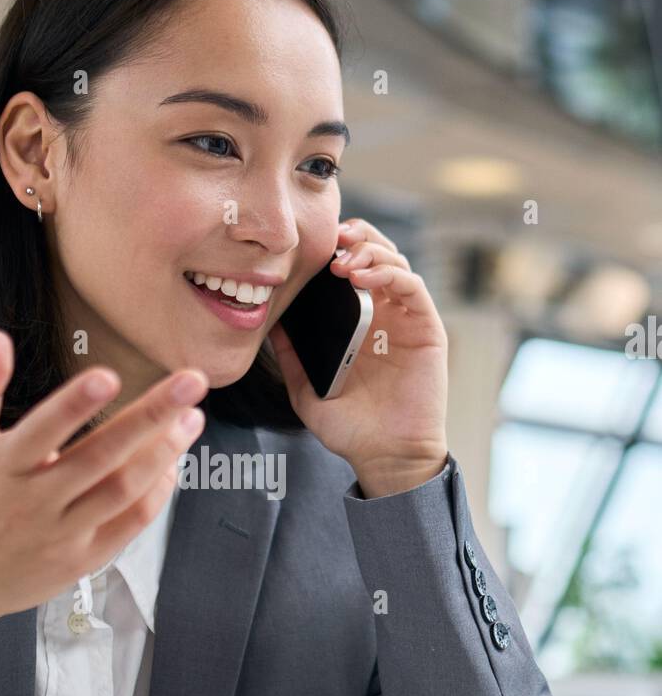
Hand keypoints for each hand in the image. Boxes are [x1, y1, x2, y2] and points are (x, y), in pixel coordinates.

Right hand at [0, 330, 207, 622]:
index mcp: (4, 466)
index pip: (42, 430)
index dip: (74, 404)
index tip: (108, 376)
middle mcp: (36, 501)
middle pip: (101, 455)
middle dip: (151, 416)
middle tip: (190, 383)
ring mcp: (63, 533)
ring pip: (123, 490)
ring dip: (163, 452)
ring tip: (191, 419)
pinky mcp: (84, 559)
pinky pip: (131, 524)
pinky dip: (156, 492)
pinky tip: (172, 462)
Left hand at [268, 217, 448, 494]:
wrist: (385, 457)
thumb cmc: (350, 428)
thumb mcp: (306, 391)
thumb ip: (290, 358)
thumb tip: (268, 324)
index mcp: (356, 323)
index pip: (350, 269)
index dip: (335, 249)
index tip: (310, 245)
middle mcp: (383, 315)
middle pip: (376, 255)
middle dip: (355, 238)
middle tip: (332, 239)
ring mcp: (406, 320)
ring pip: (396, 263)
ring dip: (370, 252)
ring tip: (343, 261)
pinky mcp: (427, 330)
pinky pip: (413, 289)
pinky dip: (390, 274)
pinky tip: (362, 278)